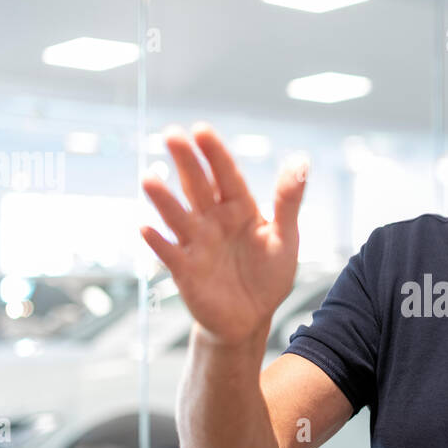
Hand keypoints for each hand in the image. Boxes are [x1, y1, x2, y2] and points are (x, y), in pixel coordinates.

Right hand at [140, 123, 306, 344]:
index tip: (202, 130)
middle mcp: (213, 220)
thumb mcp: (285, 238)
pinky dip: (158, 243)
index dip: (214, 154)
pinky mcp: (185, 270)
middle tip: (171, 134)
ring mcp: (196, 243)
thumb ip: (288, 201)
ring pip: (178, 217)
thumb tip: (301, 161)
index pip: (226, 175)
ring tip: (149, 179)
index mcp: (239, 208)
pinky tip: (146, 228)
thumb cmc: (268, 275)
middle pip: (197, 187)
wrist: (251, 318)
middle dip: (185, 162)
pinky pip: (170, 254)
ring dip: (164, 200)